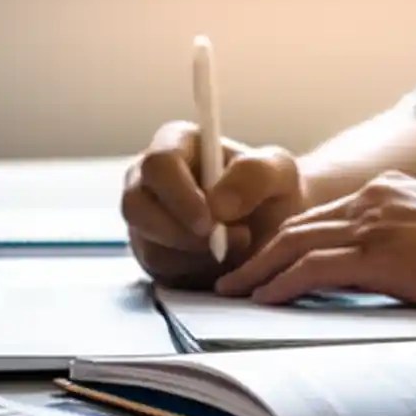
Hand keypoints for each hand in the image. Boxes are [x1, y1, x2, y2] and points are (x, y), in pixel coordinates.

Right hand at [122, 121, 307, 288]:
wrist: (274, 229)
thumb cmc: (272, 191)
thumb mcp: (279, 172)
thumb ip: (253, 176)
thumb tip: (216, 204)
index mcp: (175, 144)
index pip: (158, 164)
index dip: (179, 195)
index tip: (211, 221)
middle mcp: (150, 178)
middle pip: (135, 205)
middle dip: (178, 233)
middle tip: (219, 246)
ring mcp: (145, 216)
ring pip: (147, 242)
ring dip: (191, 255)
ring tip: (230, 249)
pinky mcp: (150, 250)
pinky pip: (156, 268)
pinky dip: (191, 271)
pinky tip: (218, 263)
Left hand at [215, 171, 415, 306]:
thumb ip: (393, 241)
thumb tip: (366, 271)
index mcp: (385, 191)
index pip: (319, 217)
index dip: (284, 242)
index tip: (262, 263)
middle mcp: (373, 199)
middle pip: (298, 227)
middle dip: (259, 254)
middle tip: (232, 279)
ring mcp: (374, 223)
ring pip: (296, 244)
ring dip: (258, 271)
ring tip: (234, 293)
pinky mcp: (378, 253)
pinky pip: (313, 268)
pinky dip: (282, 284)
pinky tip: (264, 301)